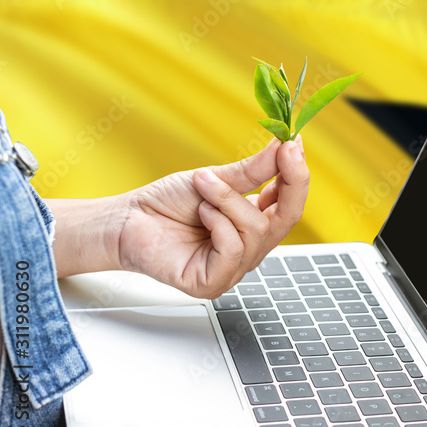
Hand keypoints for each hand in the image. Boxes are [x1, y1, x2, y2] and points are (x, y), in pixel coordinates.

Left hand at [117, 137, 308, 297]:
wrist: (127, 220)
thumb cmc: (168, 203)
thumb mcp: (216, 179)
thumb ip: (254, 170)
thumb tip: (285, 145)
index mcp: (254, 222)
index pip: (290, 202)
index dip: (298, 174)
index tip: (295, 144)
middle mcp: (250, 247)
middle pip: (289, 218)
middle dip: (290, 182)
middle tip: (284, 152)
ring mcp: (234, 267)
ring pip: (257, 230)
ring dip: (228, 200)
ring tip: (203, 188)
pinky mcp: (214, 282)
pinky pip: (234, 250)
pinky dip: (218, 225)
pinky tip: (201, 215)